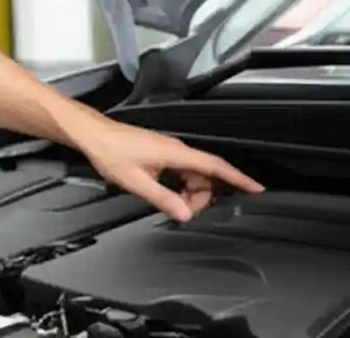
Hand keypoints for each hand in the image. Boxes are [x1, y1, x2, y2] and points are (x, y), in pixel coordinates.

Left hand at [75, 118, 264, 221]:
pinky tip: (167, 194)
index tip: (256, 188)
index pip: (215, 166)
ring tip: (172, 204)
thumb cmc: (110, 152)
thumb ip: (163, 199)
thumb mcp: (136, 182)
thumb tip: (185, 214)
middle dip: (202, 196)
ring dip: (189, 192)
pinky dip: (180, 185)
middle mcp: (176, 149)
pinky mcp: (160, 153)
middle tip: (184, 211)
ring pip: (193, 175)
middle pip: (205, 175)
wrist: (92, 135)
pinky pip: (181, 171)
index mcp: (175, 153)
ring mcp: (168, 151)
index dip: (238, 178)